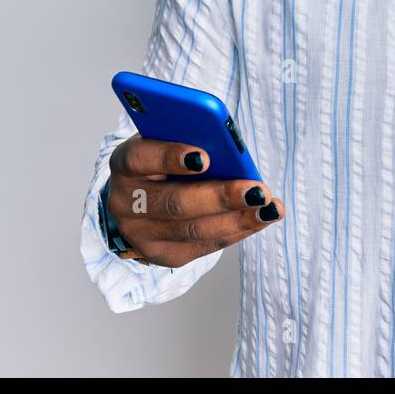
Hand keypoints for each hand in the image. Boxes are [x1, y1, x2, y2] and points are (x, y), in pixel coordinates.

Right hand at [106, 135, 283, 267]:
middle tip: (257, 190)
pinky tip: (261, 218)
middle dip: (221, 197)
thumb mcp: (169, 141)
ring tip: (269, 206)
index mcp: (125, 164)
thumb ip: (190, 138)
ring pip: (194, 229)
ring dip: (238, 218)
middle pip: (175, 203)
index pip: (140, 159)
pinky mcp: (163, 255)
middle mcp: (126, 203)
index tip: (204, 156)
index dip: (170, 157)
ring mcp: (142, 234)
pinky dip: (237, 230)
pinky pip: (205, 246)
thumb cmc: (166, 162)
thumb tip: (229, 145)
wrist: (143, 199)